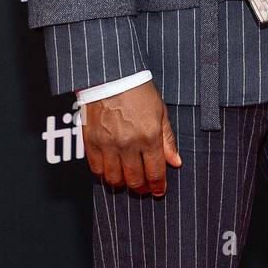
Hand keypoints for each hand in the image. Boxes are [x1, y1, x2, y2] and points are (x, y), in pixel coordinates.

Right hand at [79, 80, 180, 195]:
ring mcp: (108, 144)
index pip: (155, 172)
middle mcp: (129, 143)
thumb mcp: (160, 112)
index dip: (158, 186)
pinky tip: (111, 171)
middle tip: (145, 189)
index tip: (159, 191)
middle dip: (142, 188)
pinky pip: (96, 169)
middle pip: (135, 180)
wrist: (111, 76)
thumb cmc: (138, 91)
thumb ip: (167, 139)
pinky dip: (104, 175)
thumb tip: (176, 162)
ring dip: (123, 184)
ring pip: (115, 179)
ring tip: (128, 181)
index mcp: (149, 135)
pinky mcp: (91, 142)